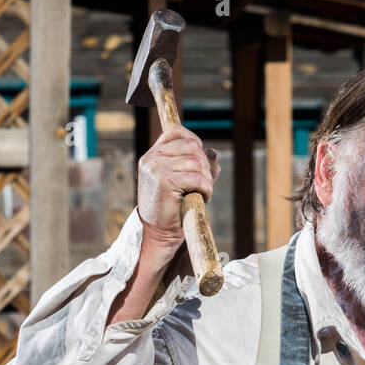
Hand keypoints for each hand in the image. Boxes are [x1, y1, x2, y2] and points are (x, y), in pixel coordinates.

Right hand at [137, 125, 219, 246]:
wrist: (159, 233)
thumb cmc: (172, 209)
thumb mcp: (184, 182)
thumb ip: (198, 165)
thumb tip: (213, 152)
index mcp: (152, 155)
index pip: (176, 131)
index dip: (194, 142)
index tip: (200, 163)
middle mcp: (151, 159)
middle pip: (192, 145)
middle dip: (205, 165)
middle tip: (204, 185)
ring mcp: (156, 169)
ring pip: (197, 162)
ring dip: (207, 179)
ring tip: (203, 192)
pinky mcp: (164, 182)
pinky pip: (197, 178)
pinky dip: (206, 189)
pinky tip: (202, 198)